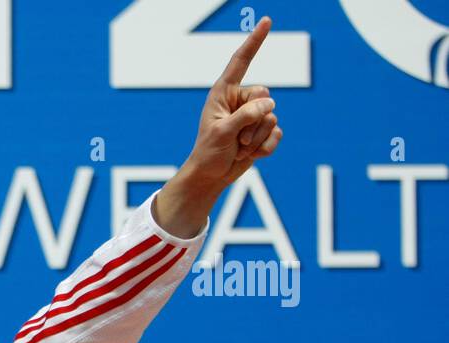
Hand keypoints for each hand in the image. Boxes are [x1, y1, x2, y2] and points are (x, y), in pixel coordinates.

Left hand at [154, 16, 284, 237]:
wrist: (212, 176)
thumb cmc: (209, 152)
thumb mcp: (222, 132)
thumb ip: (245, 115)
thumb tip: (270, 104)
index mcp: (224, 93)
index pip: (241, 62)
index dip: (255, 41)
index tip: (266, 21)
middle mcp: (240, 100)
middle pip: (265, 95)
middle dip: (253, 120)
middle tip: (236, 138)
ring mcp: (254, 115)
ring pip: (272, 117)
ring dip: (256, 138)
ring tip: (239, 147)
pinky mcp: (264, 131)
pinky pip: (277, 133)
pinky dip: (265, 147)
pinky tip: (251, 154)